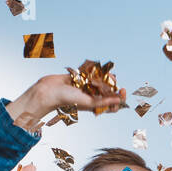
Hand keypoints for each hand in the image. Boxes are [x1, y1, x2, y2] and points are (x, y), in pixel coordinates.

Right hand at [7, 74, 125, 127]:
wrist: (48, 91)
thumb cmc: (67, 100)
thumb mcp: (88, 103)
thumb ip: (104, 102)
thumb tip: (120, 100)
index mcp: (95, 105)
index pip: (112, 105)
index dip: (120, 99)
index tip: (123, 89)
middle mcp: (91, 96)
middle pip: (107, 90)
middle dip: (111, 83)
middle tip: (111, 77)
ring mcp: (84, 86)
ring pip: (98, 80)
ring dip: (103, 75)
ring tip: (103, 71)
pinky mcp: (77, 77)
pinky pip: (88, 72)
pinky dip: (91, 69)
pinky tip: (92, 65)